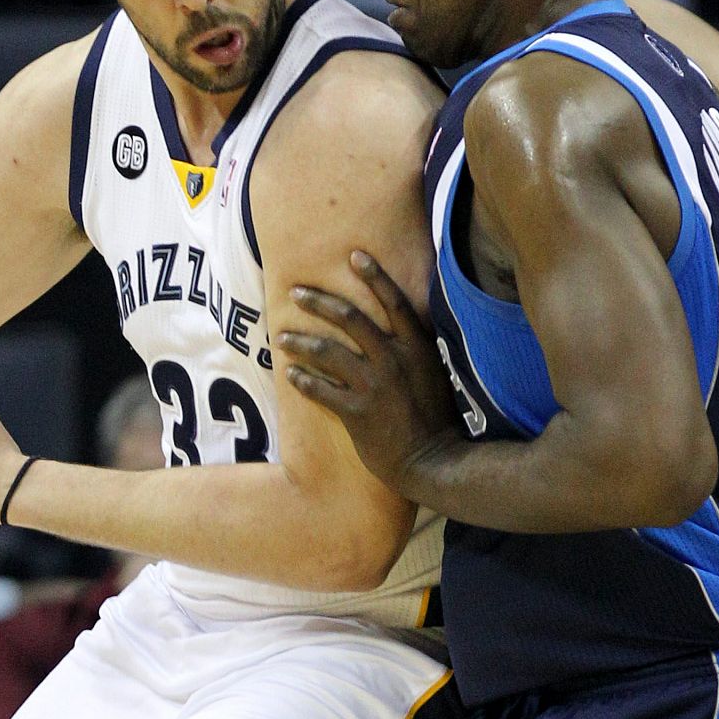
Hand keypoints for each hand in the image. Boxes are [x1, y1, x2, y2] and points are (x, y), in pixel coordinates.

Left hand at [275, 251, 456, 490]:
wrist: (434, 462)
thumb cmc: (436, 418)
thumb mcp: (434, 374)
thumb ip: (414, 350)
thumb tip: (398, 328)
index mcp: (417, 348)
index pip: (395, 301)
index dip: (375, 275)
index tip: (355, 255)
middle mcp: (394, 360)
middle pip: (350, 318)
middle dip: (319, 301)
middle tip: (296, 292)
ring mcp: (374, 386)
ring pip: (327, 352)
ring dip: (300, 342)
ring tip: (282, 337)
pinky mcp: (357, 413)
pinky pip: (320, 389)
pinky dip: (302, 380)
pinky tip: (290, 374)